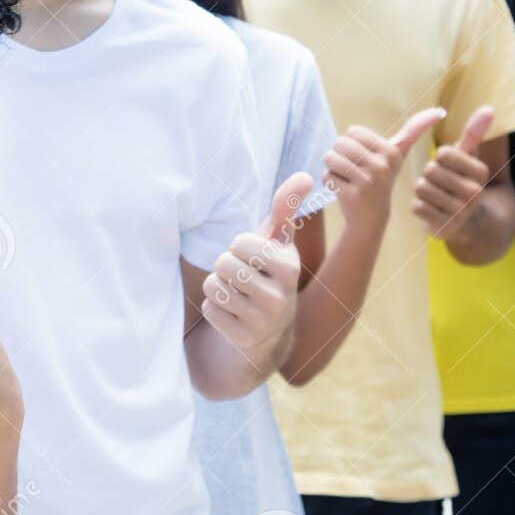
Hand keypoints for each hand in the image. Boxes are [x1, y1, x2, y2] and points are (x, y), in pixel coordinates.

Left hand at [201, 174, 311, 351]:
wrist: (269, 332)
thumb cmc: (268, 273)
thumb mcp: (278, 242)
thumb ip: (286, 207)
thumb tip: (305, 174)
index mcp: (289, 267)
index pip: (240, 242)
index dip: (240, 247)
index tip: (254, 259)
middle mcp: (281, 297)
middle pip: (224, 263)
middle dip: (226, 267)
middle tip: (243, 278)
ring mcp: (263, 322)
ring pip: (213, 286)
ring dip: (219, 287)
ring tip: (238, 294)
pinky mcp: (243, 340)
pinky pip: (208, 309)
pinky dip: (215, 309)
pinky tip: (233, 314)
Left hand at [323, 107, 446, 227]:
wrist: (372, 217)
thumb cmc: (381, 177)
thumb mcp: (399, 153)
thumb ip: (415, 129)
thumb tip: (439, 111)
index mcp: (391, 152)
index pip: (352, 132)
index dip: (353, 144)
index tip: (366, 159)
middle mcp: (382, 166)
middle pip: (340, 143)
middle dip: (341, 155)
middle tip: (355, 171)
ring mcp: (367, 182)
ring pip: (330, 158)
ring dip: (333, 168)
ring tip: (348, 179)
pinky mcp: (351, 196)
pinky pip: (326, 176)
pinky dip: (330, 182)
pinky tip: (344, 191)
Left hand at [413, 106, 494, 241]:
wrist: (465, 222)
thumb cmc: (460, 181)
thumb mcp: (468, 157)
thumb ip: (474, 133)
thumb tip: (488, 108)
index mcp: (481, 173)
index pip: (443, 153)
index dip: (439, 158)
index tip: (448, 166)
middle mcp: (474, 193)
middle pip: (430, 171)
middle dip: (429, 175)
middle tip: (439, 183)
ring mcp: (460, 213)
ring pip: (422, 188)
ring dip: (422, 191)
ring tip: (435, 196)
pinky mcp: (444, 228)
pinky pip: (417, 207)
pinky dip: (419, 206)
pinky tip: (431, 209)